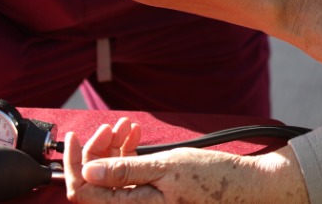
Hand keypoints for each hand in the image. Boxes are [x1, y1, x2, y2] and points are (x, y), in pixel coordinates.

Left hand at [64, 121, 307, 203]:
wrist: (247, 186)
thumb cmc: (213, 178)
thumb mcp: (168, 167)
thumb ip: (125, 171)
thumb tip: (88, 174)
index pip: (84, 192)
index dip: (74, 164)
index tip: (75, 136)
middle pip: (96, 181)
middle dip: (98, 150)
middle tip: (113, 125)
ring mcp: (145, 201)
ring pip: (112, 175)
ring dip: (114, 147)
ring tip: (128, 126)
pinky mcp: (155, 193)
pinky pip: (130, 175)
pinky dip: (129, 152)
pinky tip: (136, 133)